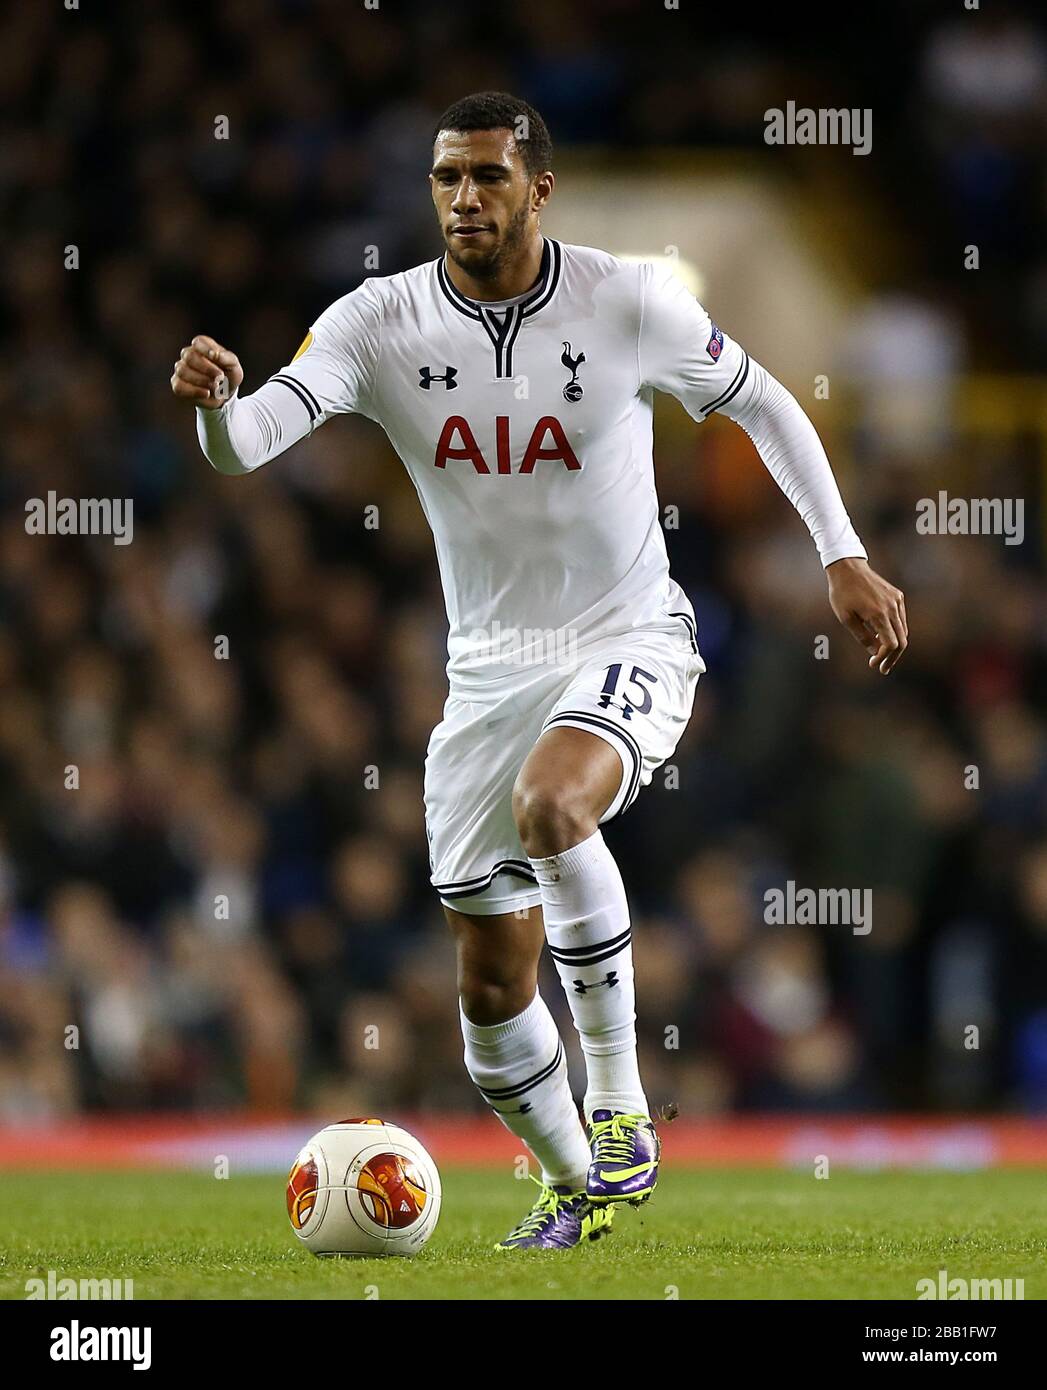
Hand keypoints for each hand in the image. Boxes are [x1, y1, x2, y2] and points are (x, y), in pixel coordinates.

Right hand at [171, 335, 243, 408]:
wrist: (224, 395)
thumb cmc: (228, 376)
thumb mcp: (234, 367)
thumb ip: (228, 358)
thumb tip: (215, 354)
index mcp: (202, 346)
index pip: (198, 342)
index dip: (205, 349)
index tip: (215, 357)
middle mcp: (188, 355)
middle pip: (189, 356)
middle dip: (206, 368)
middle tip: (220, 377)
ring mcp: (181, 369)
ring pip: (183, 371)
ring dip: (202, 380)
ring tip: (215, 386)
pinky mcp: (177, 384)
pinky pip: (178, 386)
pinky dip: (194, 391)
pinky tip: (206, 393)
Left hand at [826, 556, 907, 674]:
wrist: (848, 568)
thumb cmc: (842, 593)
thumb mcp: (846, 618)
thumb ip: (862, 637)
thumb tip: (874, 653)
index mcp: (878, 614)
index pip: (891, 644)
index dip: (884, 658)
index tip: (873, 664)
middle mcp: (892, 607)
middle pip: (902, 640)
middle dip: (892, 657)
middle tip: (883, 668)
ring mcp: (897, 601)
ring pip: (903, 630)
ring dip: (895, 645)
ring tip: (881, 654)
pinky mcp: (897, 596)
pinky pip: (901, 619)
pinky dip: (895, 631)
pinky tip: (883, 635)